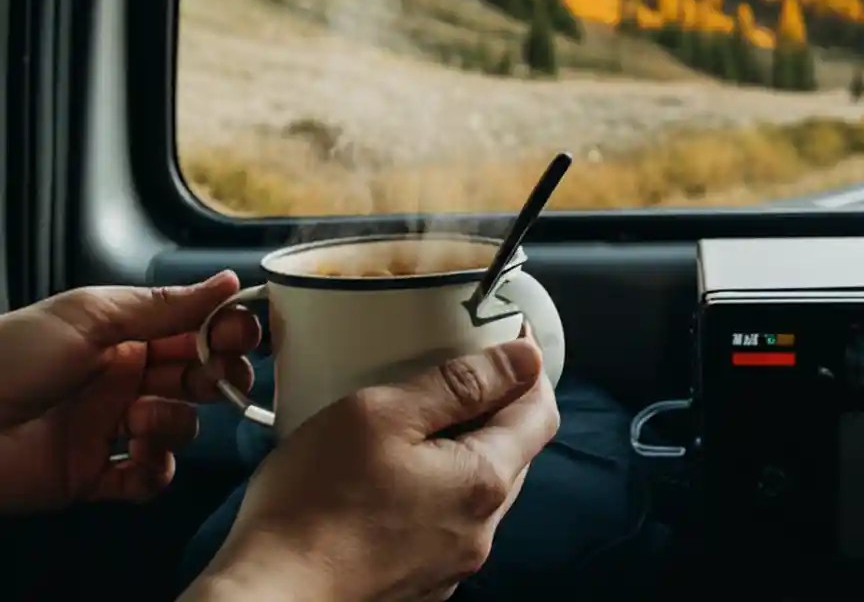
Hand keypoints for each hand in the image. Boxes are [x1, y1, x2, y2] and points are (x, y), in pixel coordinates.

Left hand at [0, 271, 258, 511]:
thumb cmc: (8, 356)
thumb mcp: (90, 316)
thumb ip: (164, 305)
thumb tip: (224, 283)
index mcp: (123, 336)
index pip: (194, 332)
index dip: (224, 333)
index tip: (240, 334)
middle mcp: (123, 380)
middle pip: (198, 380)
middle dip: (214, 378)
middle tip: (212, 376)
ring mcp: (110, 428)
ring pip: (180, 428)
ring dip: (174, 423)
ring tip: (139, 419)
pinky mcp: (94, 474)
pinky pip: (147, 478)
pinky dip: (152, 471)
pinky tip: (133, 455)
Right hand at [183, 337, 559, 601]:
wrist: (270, 596)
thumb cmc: (314, 503)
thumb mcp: (383, 415)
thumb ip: (459, 382)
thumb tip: (525, 357)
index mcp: (483, 481)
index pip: (540, 414)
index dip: (529, 371)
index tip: (508, 338)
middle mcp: (481, 529)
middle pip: (513, 452)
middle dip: (498, 408)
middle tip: (458, 370)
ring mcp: (453, 562)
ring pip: (478, 490)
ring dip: (463, 451)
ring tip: (418, 421)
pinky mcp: (422, 581)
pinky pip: (446, 523)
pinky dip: (434, 490)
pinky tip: (392, 477)